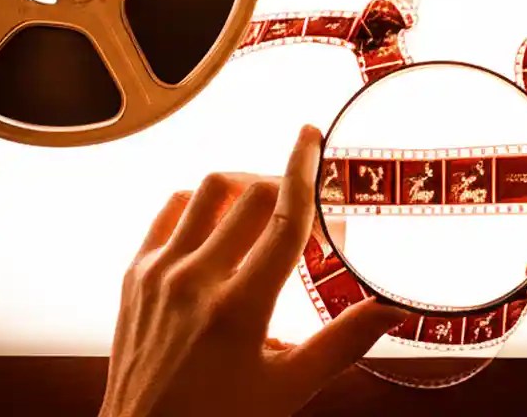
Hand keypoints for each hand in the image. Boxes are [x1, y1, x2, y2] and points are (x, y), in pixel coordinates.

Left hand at [99, 125, 407, 416]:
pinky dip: (198, 206)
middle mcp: (194, 279)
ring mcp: (159, 273)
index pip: (283, 217)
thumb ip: (343, 343)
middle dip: (284, 185)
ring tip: (264, 210)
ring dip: (242, 188)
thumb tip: (392, 310)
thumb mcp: (288, 388)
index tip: (311, 136)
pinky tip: (218, 225)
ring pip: (206, 192)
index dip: (302, 169)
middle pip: (249, 194)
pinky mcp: (135, 275)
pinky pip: (169, 213)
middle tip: (306, 204)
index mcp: (238, 307)